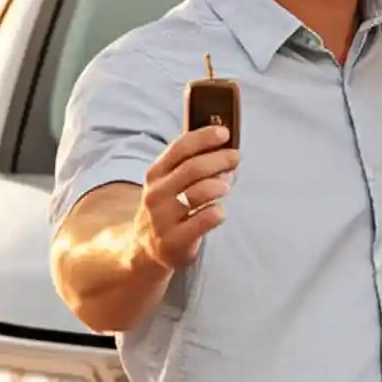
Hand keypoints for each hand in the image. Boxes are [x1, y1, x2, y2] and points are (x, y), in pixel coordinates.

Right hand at [135, 124, 237, 270]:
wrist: (146, 248)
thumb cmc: (169, 207)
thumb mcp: (171, 182)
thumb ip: (193, 164)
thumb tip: (225, 147)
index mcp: (156, 174)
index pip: (180, 148)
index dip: (204, 137)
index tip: (224, 133)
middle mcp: (156, 194)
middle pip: (193, 168)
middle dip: (219, 159)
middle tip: (235, 157)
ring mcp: (162, 218)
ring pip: (198, 193)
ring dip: (219, 185)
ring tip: (226, 186)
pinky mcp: (173, 241)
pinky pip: (203, 220)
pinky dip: (217, 212)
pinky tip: (219, 211)